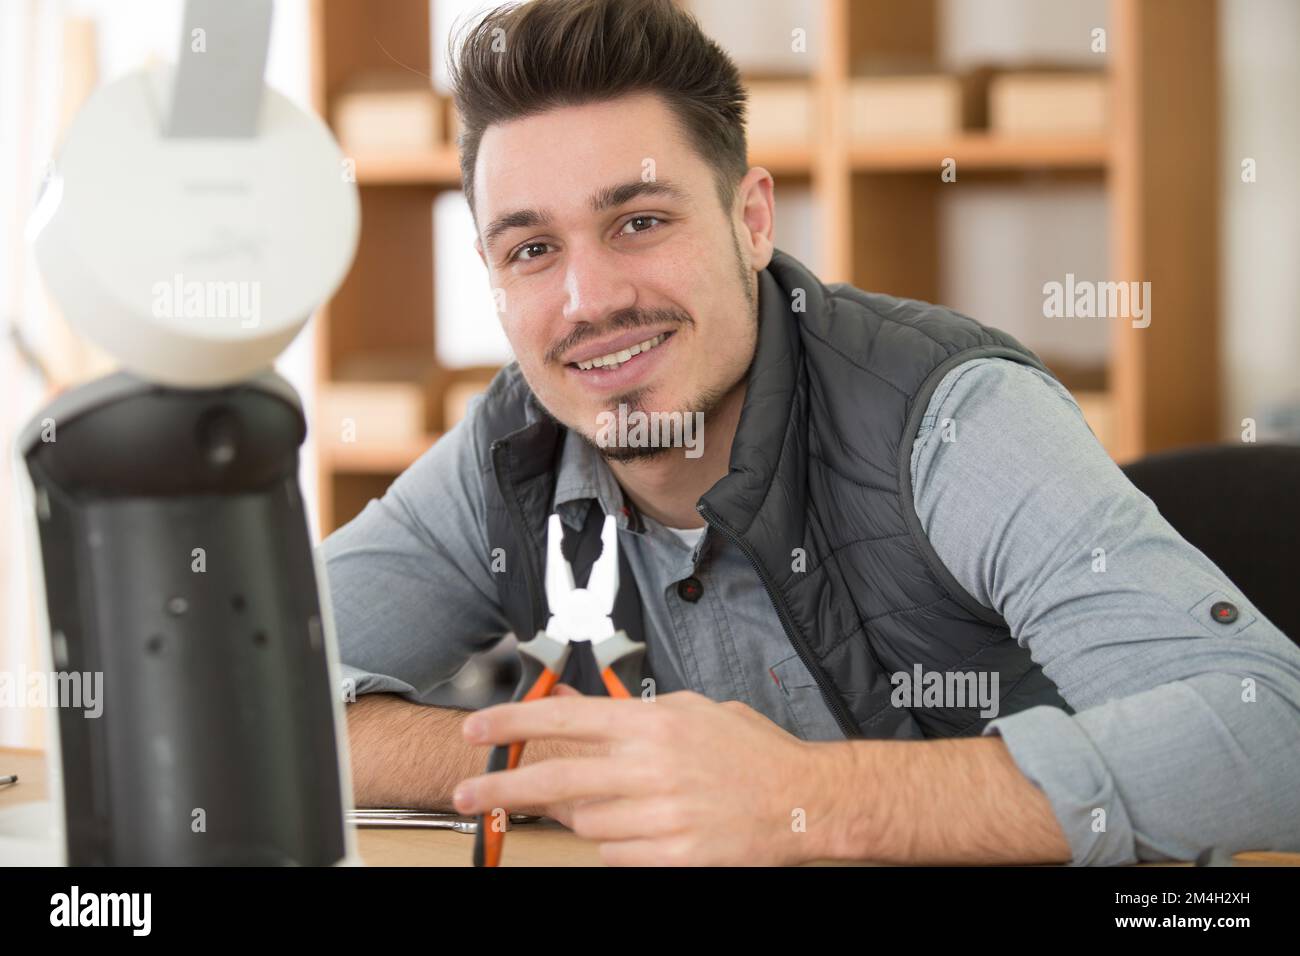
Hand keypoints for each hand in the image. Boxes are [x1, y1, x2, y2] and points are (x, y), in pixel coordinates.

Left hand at [454, 689, 827, 864]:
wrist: (804, 799)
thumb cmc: (748, 752)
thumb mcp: (687, 711)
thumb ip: (623, 709)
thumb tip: (565, 701)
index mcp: (653, 725)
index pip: (566, 719)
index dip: (513, 723)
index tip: (478, 729)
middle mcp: (652, 768)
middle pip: (555, 779)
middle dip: (502, 786)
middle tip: (467, 793)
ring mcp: (662, 816)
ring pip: (585, 822)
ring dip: (583, 814)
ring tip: (617, 801)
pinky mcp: (674, 856)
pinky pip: (615, 854)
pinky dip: (617, 843)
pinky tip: (643, 826)